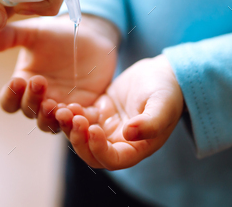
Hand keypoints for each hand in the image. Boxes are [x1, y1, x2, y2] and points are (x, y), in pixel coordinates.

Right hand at [0, 15, 119, 132]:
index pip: (9, 101)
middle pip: (30, 112)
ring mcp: (60, 107)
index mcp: (23, 85)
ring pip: (50, 124)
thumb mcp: (33, 32)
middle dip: (33, 100)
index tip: (18, 80)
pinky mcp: (83, 110)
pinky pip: (77, 123)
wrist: (88, 38)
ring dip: (51, 118)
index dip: (11, 95)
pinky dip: (76, 121)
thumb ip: (11, 36)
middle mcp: (39, 100)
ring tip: (58, 106)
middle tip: (40, 83)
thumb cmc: (55, 35)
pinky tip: (78, 110)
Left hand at [56, 55, 182, 169]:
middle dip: (78, 140)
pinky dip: (71, 114)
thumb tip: (129, 134)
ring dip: (70, 127)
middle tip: (73, 118)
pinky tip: (66, 102)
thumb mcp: (162, 105)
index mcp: (136, 148)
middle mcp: (119, 143)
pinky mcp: (98, 113)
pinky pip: (79, 119)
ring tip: (64, 109)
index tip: (92, 129)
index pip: (113, 160)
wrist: (162, 73)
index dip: (99, 149)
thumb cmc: (168, 91)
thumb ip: (150, 122)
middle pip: (91, 153)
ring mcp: (106, 128)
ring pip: (81, 137)